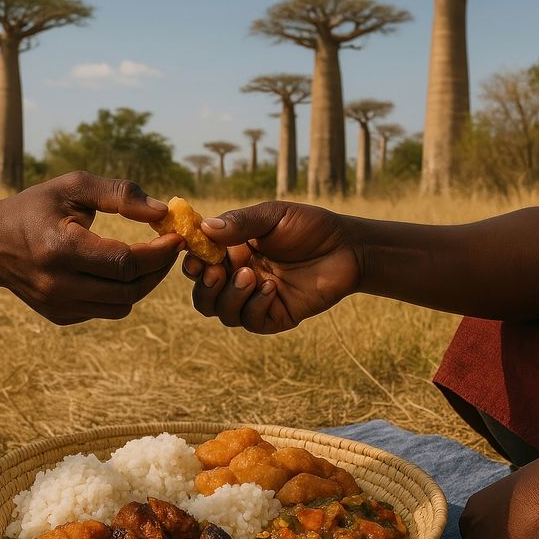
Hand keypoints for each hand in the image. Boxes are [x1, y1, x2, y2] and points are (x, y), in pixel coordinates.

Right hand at [0, 171, 184, 324]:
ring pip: (122, 305)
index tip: (175, 237)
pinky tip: (120, 271)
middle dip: (158, 268)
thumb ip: (119, 193)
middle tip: (170, 248)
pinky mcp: (60, 316)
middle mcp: (59, 284)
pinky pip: (105, 311)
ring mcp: (58, 305)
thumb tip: (162, 211)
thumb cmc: (35, 208)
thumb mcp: (73, 186)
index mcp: (61, 249)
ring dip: (143, 284)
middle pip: (129, 288)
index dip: (158, 253)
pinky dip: (121, 293)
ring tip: (149, 259)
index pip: (125, 262)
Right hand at [182, 202, 360, 332]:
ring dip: (230, 296)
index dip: (191, 264)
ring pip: (223, 312)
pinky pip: (251, 321)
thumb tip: (204, 227)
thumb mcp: (273, 216)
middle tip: (219, 272)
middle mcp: (238, 278)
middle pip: (203, 295)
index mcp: (232, 253)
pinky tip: (271, 288)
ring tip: (251, 276)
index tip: (194, 259)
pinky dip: (255, 306)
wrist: (347, 247)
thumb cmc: (309, 227)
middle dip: (206, 286)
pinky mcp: (275, 316)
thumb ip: (240, 222)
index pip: (198, 264)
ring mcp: (255, 299)